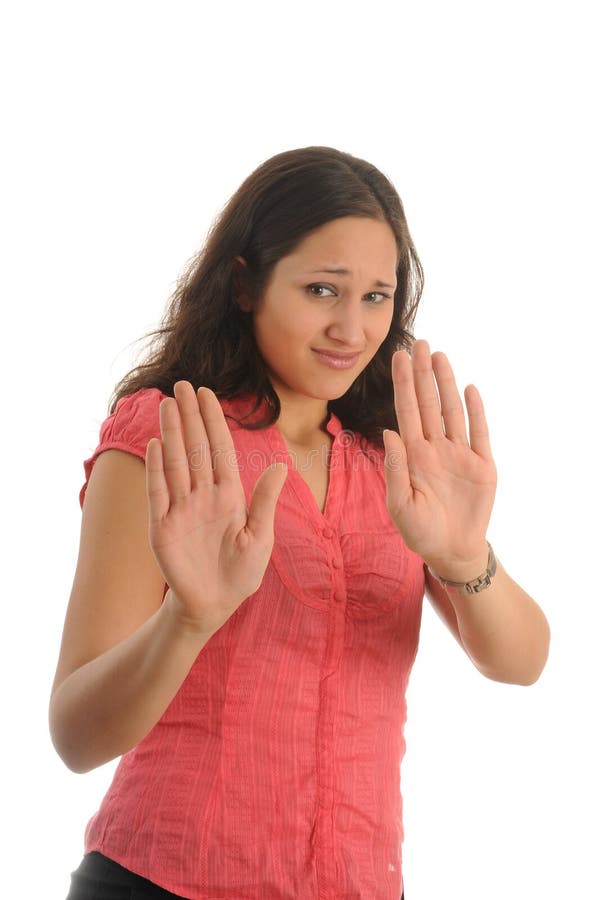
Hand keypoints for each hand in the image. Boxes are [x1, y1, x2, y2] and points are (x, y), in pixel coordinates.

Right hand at [145, 382, 287, 634]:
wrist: (213, 605)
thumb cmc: (240, 573)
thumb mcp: (260, 537)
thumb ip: (264, 501)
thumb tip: (278, 465)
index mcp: (229, 494)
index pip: (220, 449)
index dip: (213, 421)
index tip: (207, 394)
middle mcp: (203, 495)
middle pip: (195, 448)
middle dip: (190, 417)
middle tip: (182, 385)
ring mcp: (181, 508)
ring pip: (176, 463)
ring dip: (172, 434)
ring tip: (168, 404)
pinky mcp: (162, 526)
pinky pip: (159, 492)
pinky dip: (157, 469)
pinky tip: (156, 444)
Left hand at [383, 340, 496, 579]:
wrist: (452, 551)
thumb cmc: (420, 532)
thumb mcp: (400, 505)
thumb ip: (394, 469)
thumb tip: (388, 432)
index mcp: (413, 455)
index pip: (405, 412)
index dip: (402, 384)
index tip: (397, 358)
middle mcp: (435, 448)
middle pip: (427, 403)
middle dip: (423, 373)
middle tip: (418, 343)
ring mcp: (459, 454)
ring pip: (452, 411)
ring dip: (446, 383)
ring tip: (439, 355)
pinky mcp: (482, 465)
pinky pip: (479, 433)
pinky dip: (476, 411)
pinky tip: (469, 388)